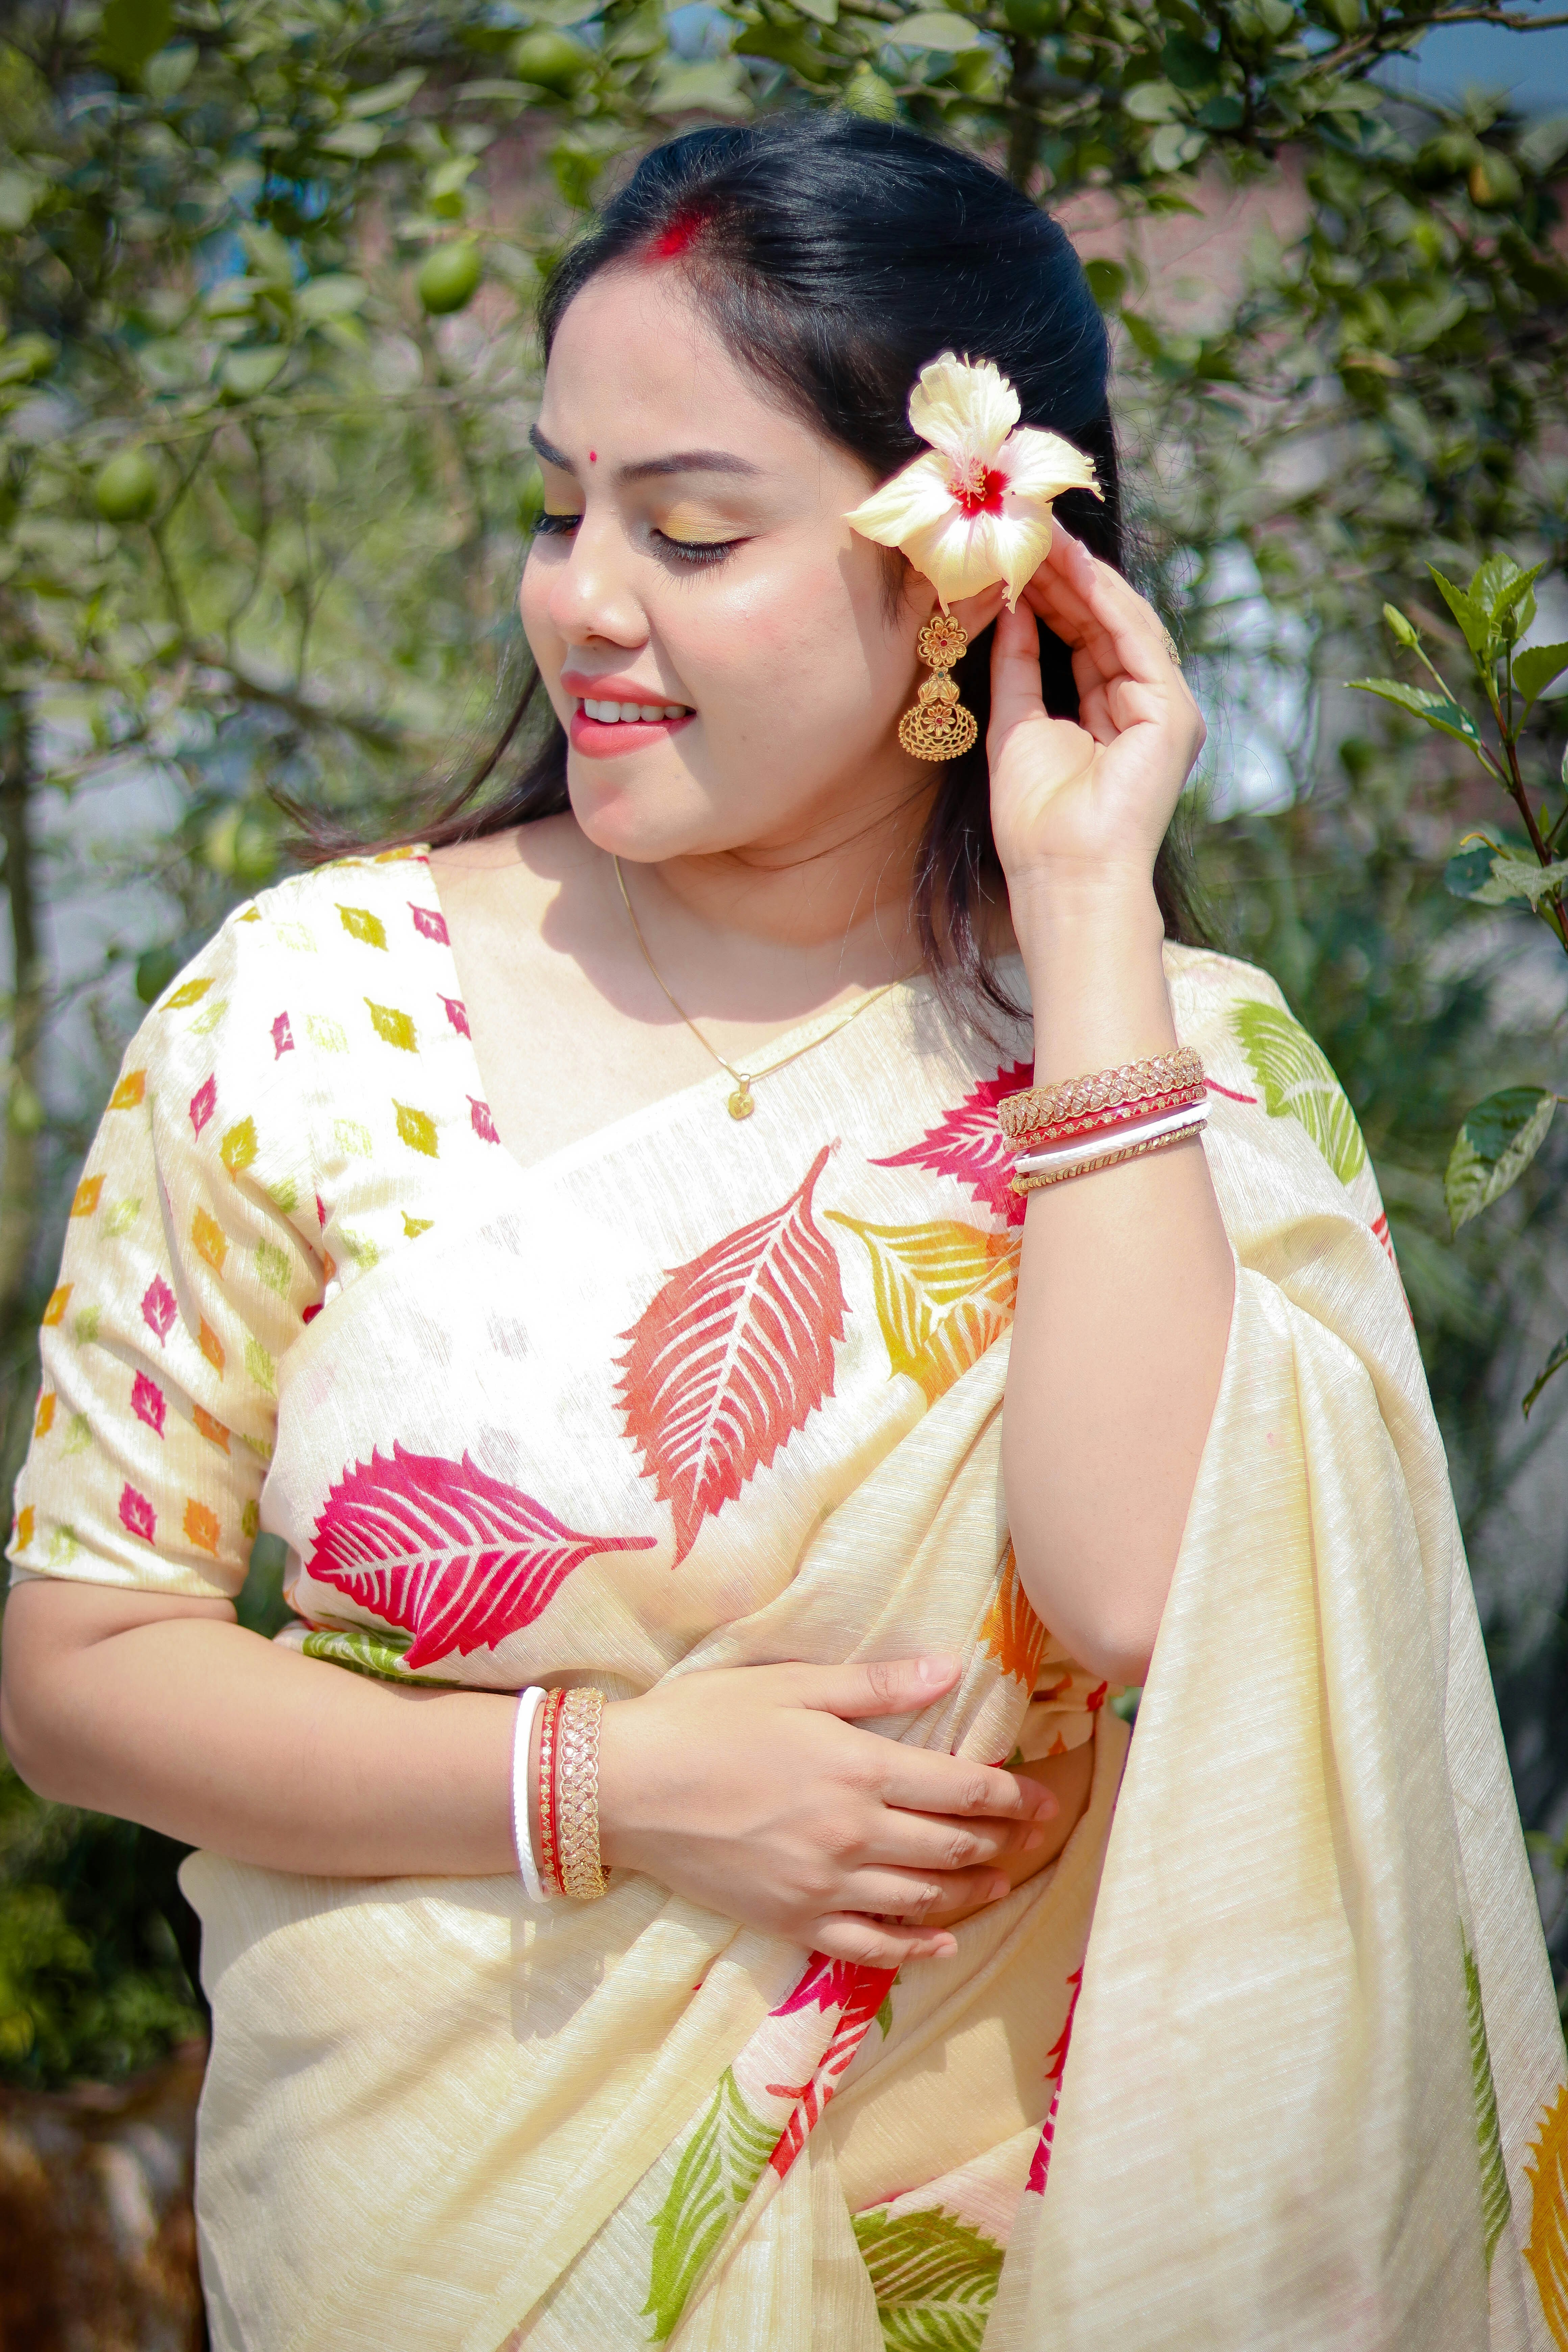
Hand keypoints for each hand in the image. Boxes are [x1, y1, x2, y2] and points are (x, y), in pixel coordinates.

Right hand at [594, 1655, 1056, 1967]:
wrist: (626, 1786)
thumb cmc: (706, 1720)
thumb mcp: (792, 1685)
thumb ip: (874, 1685)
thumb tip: (948, 1670)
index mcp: (859, 1768)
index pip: (963, 1789)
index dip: (1015, 1796)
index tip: (1047, 1798)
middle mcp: (853, 1833)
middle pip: (953, 1847)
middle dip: (1003, 1843)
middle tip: (1035, 1840)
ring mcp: (824, 1885)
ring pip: (924, 1899)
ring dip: (973, 1894)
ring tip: (1001, 1882)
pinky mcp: (793, 1920)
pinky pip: (871, 1946)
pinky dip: (915, 1947)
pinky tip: (942, 1943)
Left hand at [970, 524, 1205, 903]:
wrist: (1063, 874)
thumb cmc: (1036, 821)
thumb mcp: (1017, 725)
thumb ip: (1017, 667)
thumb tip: (1009, 608)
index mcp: (1111, 716)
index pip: (1083, 639)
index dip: (1052, 595)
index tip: (1019, 555)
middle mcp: (1143, 707)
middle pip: (1103, 626)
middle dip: (1067, 577)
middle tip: (1029, 530)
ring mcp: (1165, 710)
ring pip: (1122, 625)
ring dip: (1083, 578)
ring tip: (1044, 536)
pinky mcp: (1172, 715)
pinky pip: (1136, 643)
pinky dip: (1105, 602)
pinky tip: (1074, 568)